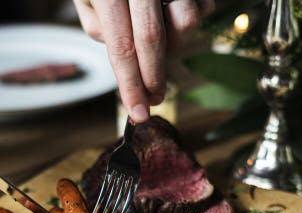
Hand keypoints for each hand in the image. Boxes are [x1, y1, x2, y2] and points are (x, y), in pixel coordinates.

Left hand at [74, 0, 213, 121]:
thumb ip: (97, 25)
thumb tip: (121, 59)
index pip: (122, 47)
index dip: (131, 85)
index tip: (137, 113)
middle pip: (154, 40)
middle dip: (154, 77)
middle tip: (153, 100)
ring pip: (186, 23)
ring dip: (174, 42)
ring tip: (158, 33)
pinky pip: (203, 7)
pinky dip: (190, 15)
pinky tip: (173, 9)